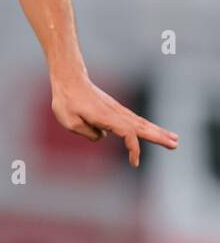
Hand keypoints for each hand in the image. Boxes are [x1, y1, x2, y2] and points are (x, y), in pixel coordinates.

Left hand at [50, 74, 178, 166]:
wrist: (70, 80)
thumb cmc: (66, 101)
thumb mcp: (70, 122)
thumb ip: (88, 133)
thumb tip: (103, 137)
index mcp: (106, 117)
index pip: (127, 134)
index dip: (133, 149)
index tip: (135, 162)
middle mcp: (116, 113)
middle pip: (141, 127)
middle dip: (159, 137)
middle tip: (175, 145)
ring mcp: (117, 110)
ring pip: (141, 123)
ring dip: (158, 131)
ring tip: (174, 140)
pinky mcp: (116, 109)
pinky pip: (135, 120)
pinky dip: (148, 126)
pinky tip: (155, 131)